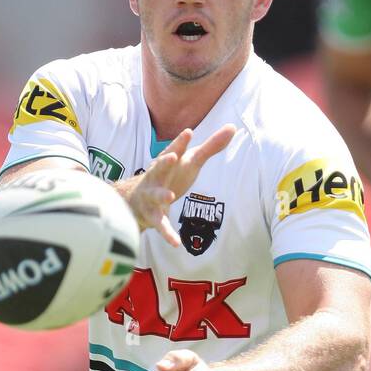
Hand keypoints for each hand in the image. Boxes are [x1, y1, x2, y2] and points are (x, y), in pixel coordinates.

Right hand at [122, 124, 235, 245]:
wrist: (137, 200)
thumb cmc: (171, 175)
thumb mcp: (191, 161)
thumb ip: (211, 147)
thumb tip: (233, 128)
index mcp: (168, 162)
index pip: (174, 149)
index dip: (180, 142)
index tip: (188, 132)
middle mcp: (157, 176)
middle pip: (159, 167)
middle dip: (164, 162)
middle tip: (172, 156)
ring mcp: (152, 196)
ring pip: (156, 195)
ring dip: (162, 195)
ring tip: (170, 196)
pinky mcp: (153, 216)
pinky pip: (160, 225)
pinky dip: (167, 233)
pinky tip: (176, 243)